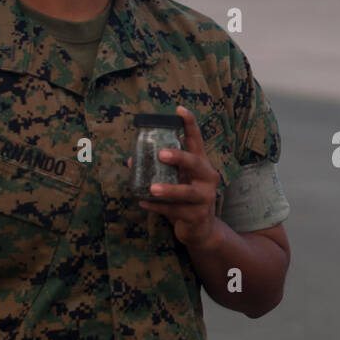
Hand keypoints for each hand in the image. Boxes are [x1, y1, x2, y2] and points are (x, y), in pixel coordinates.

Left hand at [131, 106, 221, 248]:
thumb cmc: (185, 200)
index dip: (190, 124)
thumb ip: (159, 170)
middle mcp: (207, 178)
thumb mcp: (176, 181)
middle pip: (196, 163)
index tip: (179, 110)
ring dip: (169, 190)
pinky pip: (175, 211)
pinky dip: (158, 207)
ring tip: (152, 189)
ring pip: (187, 193)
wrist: (200, 229)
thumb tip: (131, 160)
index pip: (197, 140)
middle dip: (179, 158)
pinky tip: (143, 203)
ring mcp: (205, 198)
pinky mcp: (198, 216)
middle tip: (161, 154)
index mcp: (201, 165)